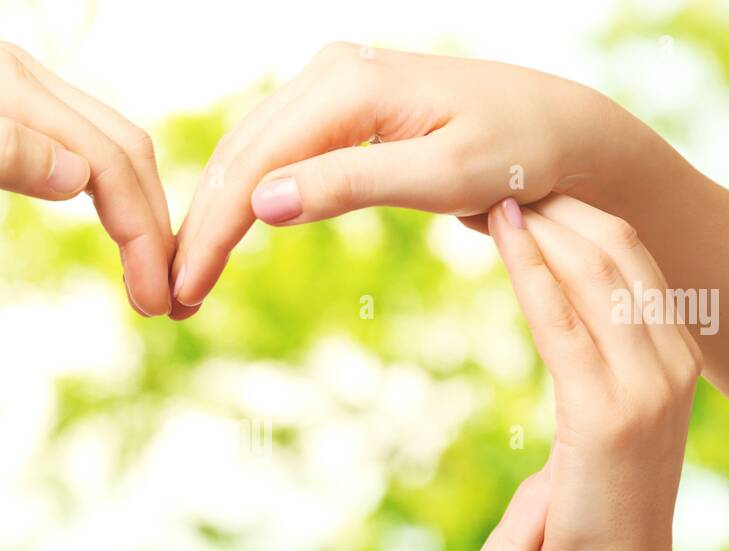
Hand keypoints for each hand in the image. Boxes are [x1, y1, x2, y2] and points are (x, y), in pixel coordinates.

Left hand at [0, 42, 173, 314]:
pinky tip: (123, 247)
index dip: (142, 229)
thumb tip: (79, 172)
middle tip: (166, 306)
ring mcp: (12, 98)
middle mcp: (15, 77)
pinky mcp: (4, 125)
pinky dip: (113, 207)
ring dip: (141, 220)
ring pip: (109, 154)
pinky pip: (81, 161)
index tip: (154, 300)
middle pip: (122, 148)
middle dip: (156, 227)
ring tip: (152, 286)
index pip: (105, 156)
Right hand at [170, 43, 615, 313]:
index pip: (256, 166)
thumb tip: (261, 204)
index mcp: (348, 84)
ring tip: (188, 278)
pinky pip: (274, 153)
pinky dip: (245, 200)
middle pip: (239, 157)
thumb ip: (351, 184)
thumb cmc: (518, 153)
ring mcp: (332, 85)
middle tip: (170, 299)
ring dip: (215, 218)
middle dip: (200, 230)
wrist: (559, 129)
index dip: (213, 234)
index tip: (183, 291)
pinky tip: (225, 238)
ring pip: (248, 155)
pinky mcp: (339, 107)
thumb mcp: (442, 178)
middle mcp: (330, 71)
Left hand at [487, 195, 703, 550]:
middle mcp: (673, 358)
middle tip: (496, 171)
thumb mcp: (606, 426)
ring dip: (541, 221)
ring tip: (490, 186)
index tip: (522, 186)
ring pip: (596, 270)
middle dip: (558, 202)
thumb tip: (565, 337)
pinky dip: (530, 267)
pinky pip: (562, 319)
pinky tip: (501, 231)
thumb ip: (596, 374)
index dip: (577, 215)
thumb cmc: (596, 515)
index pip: (631, 259)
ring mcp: (648, 383)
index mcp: (675, 357)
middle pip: (618, 248)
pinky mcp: (606, 412)